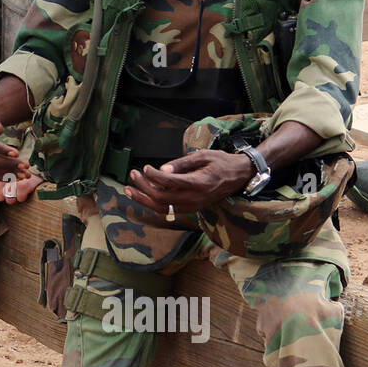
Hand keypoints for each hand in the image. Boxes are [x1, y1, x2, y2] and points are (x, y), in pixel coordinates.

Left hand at [0, 170, 41, 204]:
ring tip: (17, 188)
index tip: (1, 185)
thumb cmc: (16, 171)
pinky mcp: (26, 183)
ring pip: (8, 198)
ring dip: (13, 196)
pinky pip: (19, 197)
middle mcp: (6, 174)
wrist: (38, 165)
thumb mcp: (1, 174)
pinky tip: (25, 189)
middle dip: (4, 195)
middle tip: (10, 188)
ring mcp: (16, 179)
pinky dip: (22, 196)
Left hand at [123, 150, 251, 215]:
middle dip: (143, 187)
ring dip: (143, 199)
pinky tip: (143, 196)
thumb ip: (181, 164)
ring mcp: (193, 206)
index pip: (168, 182)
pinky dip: (153, 204)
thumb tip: (162, 170)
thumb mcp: (203, 156)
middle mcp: (195, 198)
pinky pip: (168, 210)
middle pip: (161, 197)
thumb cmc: (220, 162)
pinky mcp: (191, 209)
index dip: (152, 175)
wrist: (238, 176)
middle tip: (133, 174)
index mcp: (198, 183)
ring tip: (129, 189)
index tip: (145, 167)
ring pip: (162, 208)